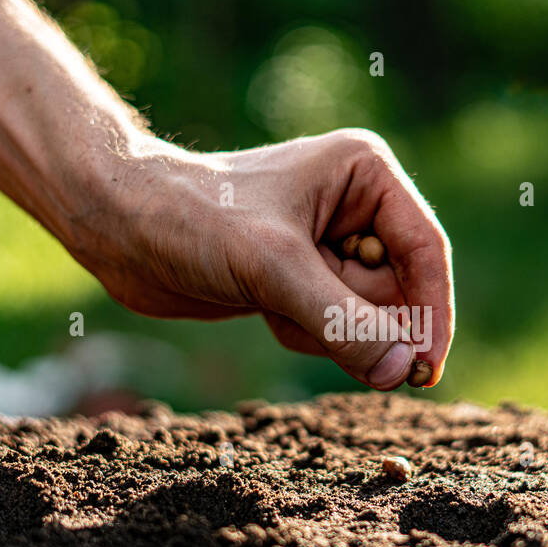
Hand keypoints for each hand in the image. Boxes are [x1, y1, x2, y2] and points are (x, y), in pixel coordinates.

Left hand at [74, 128, 453, 389]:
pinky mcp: (302, 280)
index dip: (431, 314)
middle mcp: (355, 207)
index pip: (425, 252)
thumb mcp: (275, 269)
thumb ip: (344, 322)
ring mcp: (328, 247)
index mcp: (364, 175)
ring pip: (366, 318)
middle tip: (309, 319)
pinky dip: (303, 333)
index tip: (424, 370)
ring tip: (271, 300)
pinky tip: (260, 308)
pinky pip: (332, 329)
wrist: (116, 226)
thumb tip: (403, 372)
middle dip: (359, 321)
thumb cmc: (192, 219)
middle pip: (399, 293)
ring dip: (324, 329)